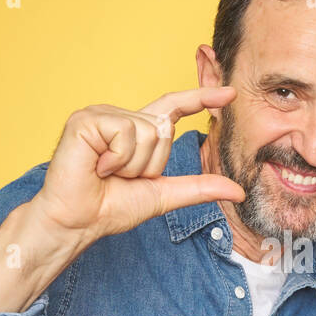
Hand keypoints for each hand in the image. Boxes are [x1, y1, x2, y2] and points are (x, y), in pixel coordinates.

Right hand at [31, 87, 244, 242]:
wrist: (78, 222)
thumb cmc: (111, 208)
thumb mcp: (164, 195)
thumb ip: (199, 188)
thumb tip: (238, 191)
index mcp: (136, 131)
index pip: (173, 107)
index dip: (201, 98)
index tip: (230, 93)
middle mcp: (120, 117)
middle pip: (163, 128)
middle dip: (150, 163)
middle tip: (121, 177)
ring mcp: (101, 114)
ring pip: (147, 131)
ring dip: (133, 164)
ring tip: (107, 173)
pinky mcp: (86, 119)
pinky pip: (125, 132)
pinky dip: (118, 159)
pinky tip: (97, 167)